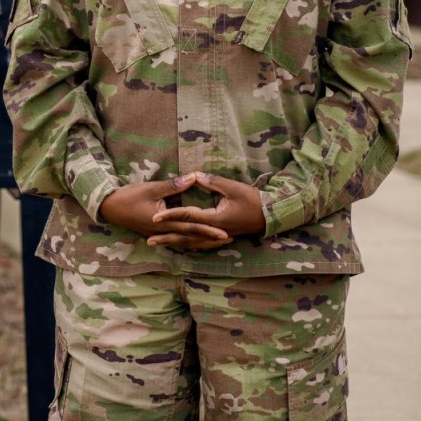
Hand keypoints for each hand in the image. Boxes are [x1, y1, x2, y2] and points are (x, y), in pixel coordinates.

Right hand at [100, 178, 232, 250]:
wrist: (109, 208)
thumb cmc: (129, 197)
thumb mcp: (152, 188)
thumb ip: (173, 186)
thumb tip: (193, 178)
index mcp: (165, 222)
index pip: (192, 227)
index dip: (209, 230)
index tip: (225, 232)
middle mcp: (165, 232)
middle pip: (191, 237)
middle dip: (210, 239)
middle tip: (229, 239)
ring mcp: (159, 234)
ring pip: (184, 241)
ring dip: (201, 242)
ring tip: (216, 242)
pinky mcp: (155, 232)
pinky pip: (176, 240)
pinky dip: (188, 242)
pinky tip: (194, 242)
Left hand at [149, 172, 264, 243]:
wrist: (272, 215)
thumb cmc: (253, 200)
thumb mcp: (232, 188)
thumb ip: (211, 181)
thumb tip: (193, 175)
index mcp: (215, 218)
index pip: (187, 217)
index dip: (170, 216)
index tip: (154, 217)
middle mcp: (214, 231)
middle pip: (186, 235)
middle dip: (167, 237)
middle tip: (148, 239)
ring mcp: (218, 236)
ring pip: (193, 242)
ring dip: (175, 243)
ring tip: (159, 244)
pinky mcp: (221, 237)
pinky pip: (201, 243)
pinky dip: (189, 244)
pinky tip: (180, 245)